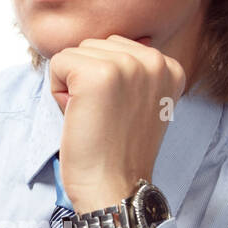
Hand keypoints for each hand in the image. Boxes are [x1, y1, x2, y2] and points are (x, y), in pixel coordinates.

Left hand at [49, 35, 185, 212]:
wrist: (113, 188)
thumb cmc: (118, 152)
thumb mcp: (141, 103)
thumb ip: (136, 71)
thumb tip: (127, 38)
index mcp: (169, 66)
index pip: (116, 47)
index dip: (106, 83)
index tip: (119, 115)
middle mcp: (154, 60)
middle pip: (94, 46)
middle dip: (87, 80)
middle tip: (104, 119)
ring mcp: (127, 65)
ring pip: (75, 53)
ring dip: (72, 86)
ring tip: (94, 119)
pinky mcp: (98, 74)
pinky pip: (58, 63)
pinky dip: (57, 93)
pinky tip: (79, 117)